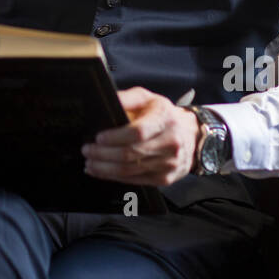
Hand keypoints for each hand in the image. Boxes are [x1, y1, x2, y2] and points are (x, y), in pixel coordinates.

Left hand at [81, 87, 200, 185]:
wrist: (191, 135)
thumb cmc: (164, 115)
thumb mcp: (148, 98)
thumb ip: (127, 99)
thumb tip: (107, 102)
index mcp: (164, 119)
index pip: (138, 132)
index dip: (115, 137)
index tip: (98, 138)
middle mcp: (170, 142)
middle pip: (131, 154)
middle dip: (103, 154)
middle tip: (87, 150)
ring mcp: (169, 163)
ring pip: (130, 170)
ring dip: (105, 169)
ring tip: (90, 162)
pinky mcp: (165, 178)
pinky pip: (135, 180)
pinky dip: (115, 178)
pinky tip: (102, 172)